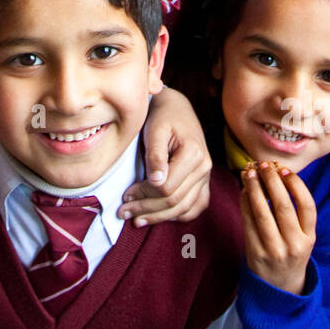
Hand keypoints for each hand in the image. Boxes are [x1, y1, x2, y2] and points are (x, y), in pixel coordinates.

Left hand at [121, 86, 210, 225]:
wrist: (177, 109)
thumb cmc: (163, 117)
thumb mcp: (154, 130)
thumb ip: (155, 155)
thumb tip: (155, 181)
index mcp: (194, 153)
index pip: (167, 187)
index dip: (144, 195)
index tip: (125, 196)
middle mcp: (204, 167)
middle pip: (175, 201)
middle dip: (146, 209)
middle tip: (123, 212)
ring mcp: (206, 176)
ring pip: (184, 208)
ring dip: (159, 217)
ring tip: (136, 219)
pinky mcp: (203, 181)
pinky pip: (196, 206)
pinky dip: (178, 215)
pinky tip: (160, 216)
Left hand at [240, 161, 315, 293]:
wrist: (280, 288)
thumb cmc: (291, 252)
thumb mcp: (303, 237)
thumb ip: (295, 213)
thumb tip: (276, 175)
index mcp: (309, 238)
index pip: (307, 206)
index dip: (296, 185)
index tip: (284, 170)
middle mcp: (294, 245)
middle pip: (283, 206)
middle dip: (272, 182)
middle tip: (263, 165)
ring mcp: (275, 250)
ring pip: (263, 213)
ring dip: (255, 189)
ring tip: (249, 173)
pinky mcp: (256, 254)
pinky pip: (248, 223)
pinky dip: (245, 204)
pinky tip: (243, 191)